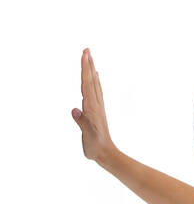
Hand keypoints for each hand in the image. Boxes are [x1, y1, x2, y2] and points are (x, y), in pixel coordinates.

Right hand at [71, 47, 115, 164]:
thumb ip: (82, 122)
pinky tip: (95, 76)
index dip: (85, 69)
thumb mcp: (87, 135)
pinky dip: (94, 81)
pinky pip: (96, 91)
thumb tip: (75, 110)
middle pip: (91, 80)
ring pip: (94, 84)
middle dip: (88, 64)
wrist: (106, 154)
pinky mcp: (98, 110)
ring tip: (89, 57)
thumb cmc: (95, 146)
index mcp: (91, 107)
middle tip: (87, 49)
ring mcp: (98, 106)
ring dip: (91, 70)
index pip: (87, 84)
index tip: (84, 55)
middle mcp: (96, 104)